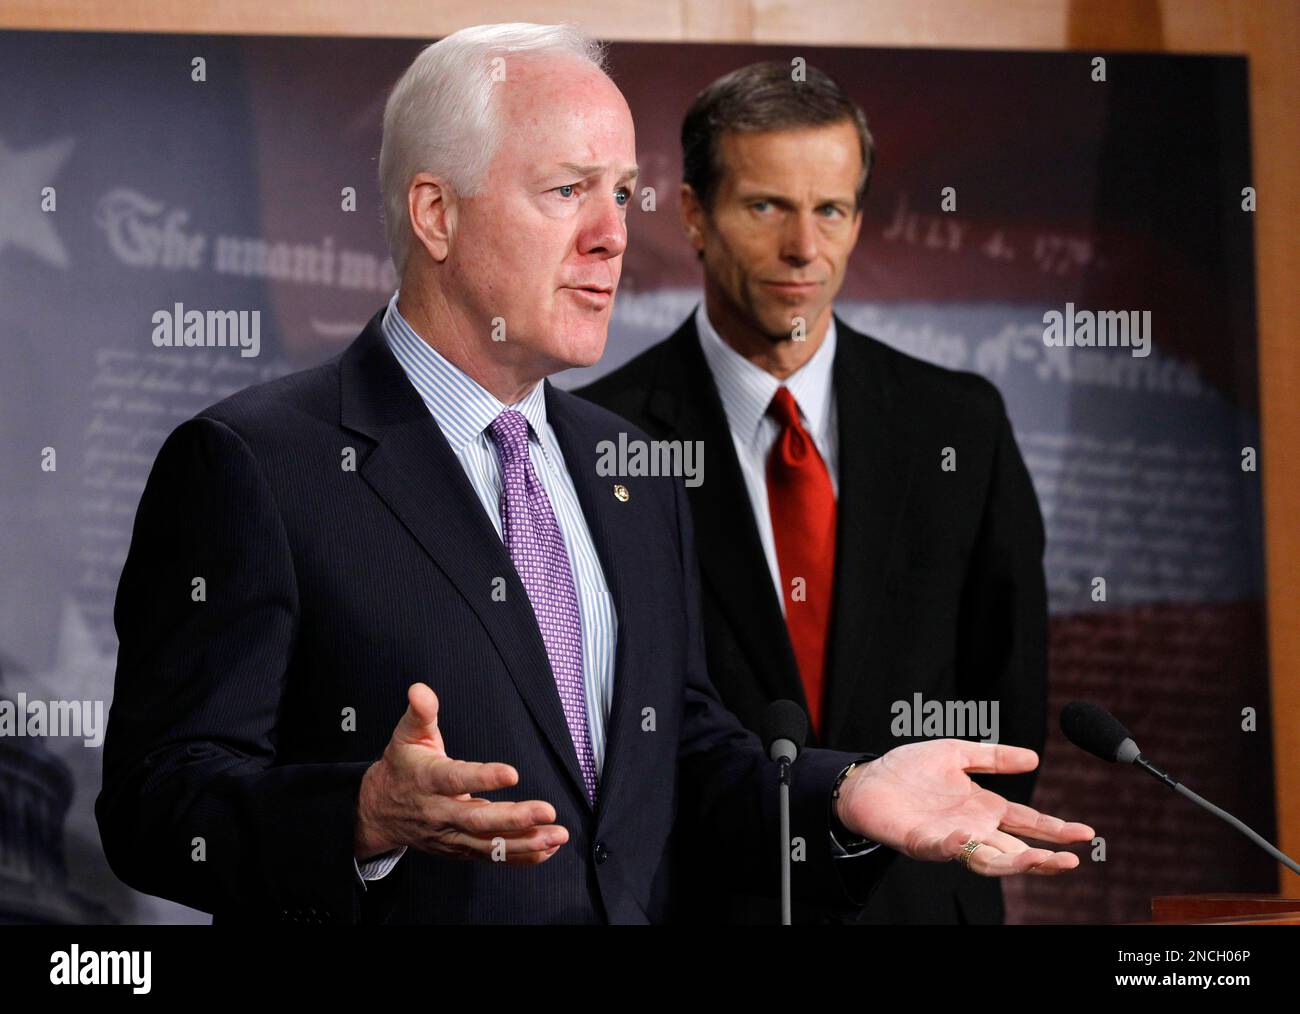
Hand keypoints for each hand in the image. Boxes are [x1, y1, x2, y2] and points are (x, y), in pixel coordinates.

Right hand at [354, 683, 568, 865]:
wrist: (379, 812)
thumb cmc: (401, 768)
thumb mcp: (407, 736)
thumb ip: (420, 713)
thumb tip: (420, 689)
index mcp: (429, 780)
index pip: (456, 780)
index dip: (483, 778)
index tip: (512, 773)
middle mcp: (440, 812)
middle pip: (478, 819)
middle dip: (515, 818)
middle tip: (547, 811)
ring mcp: (450, 835)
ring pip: (488, 843)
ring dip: (525, 842)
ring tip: (556, 835)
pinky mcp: (459, 849)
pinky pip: (490, 856)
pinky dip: (519, 857)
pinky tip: (546, 850)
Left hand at [835, 740, 1093, 875]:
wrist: (867, 779)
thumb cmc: (909, 768)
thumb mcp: (957, 753)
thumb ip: (993, 756)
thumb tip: (1035, 757)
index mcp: (984, 807)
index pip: (1027, 822)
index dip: (1055, 829)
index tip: (1084, 833)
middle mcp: (973, 827)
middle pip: (1015, 849)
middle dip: (1044, 857)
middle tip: (1071, 860)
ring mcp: (949, 838)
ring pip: (988, 860)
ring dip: (1013, 863)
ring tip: (1038, 859)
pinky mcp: (921, 843)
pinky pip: (942, 849)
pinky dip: (956, 846)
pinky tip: (969, 838)